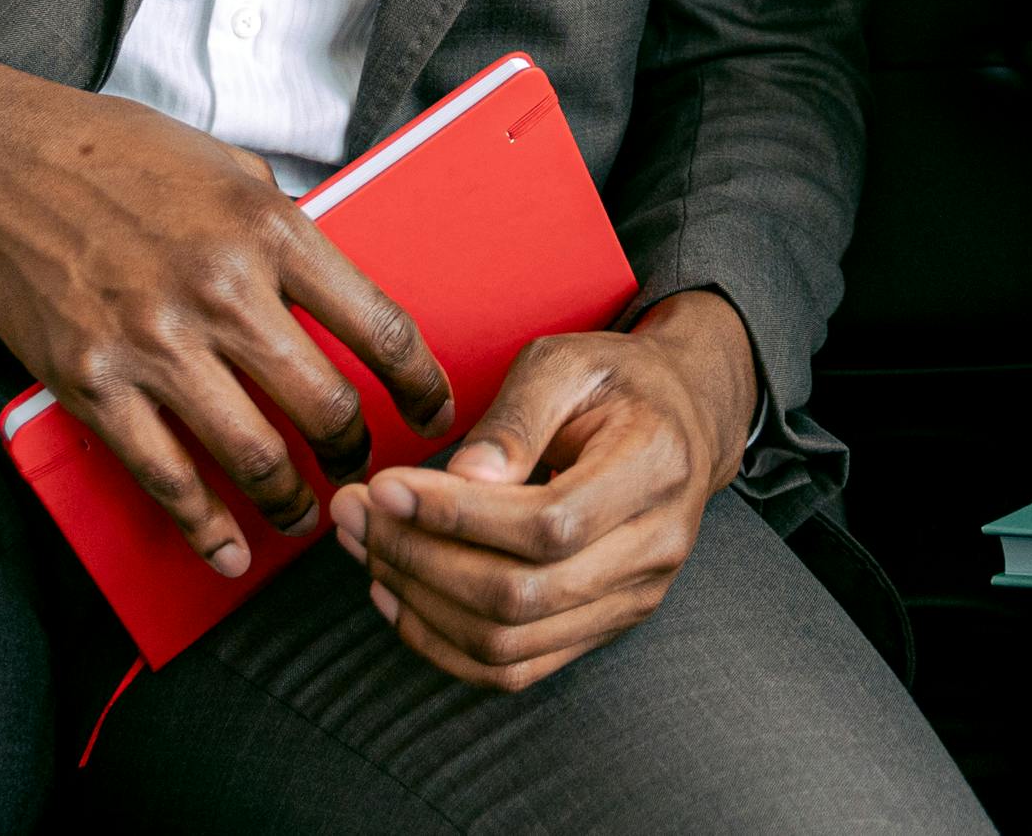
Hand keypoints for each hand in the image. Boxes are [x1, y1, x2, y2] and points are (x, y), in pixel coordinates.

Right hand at [0, 38, 458, 576]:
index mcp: (271, 229)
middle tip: (360, 470)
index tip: (433, 413)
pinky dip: (207, 528)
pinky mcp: (95, 385)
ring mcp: (155, 345)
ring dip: (292, 503)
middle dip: (357, 454)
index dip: (422, 387)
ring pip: (257, 458)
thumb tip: (336, 296)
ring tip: (303, 516)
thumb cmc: (117, 151)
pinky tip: (229, 549)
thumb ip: (286, 231)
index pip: (382, 328)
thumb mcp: (230, 167)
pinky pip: (167, 479)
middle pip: (328, 409)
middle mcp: (223, 291)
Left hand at [327, 288, 758, 691]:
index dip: (455, 517)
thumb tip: (458, 483)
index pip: (547, 524)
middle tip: (352, 513)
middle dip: (418, 559)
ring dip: (419, 604)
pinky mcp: (604, 626)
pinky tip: (395, 595)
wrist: (680, 421)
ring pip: (509, 642)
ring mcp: (634, 598)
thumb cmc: (613, 380)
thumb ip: (514, 418)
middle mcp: (655, 548)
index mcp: (654, 468)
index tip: (382, 487)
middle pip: (521, 594)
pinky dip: (444, 644)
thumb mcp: (565, 363)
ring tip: (362, 548)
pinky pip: (516, 668)